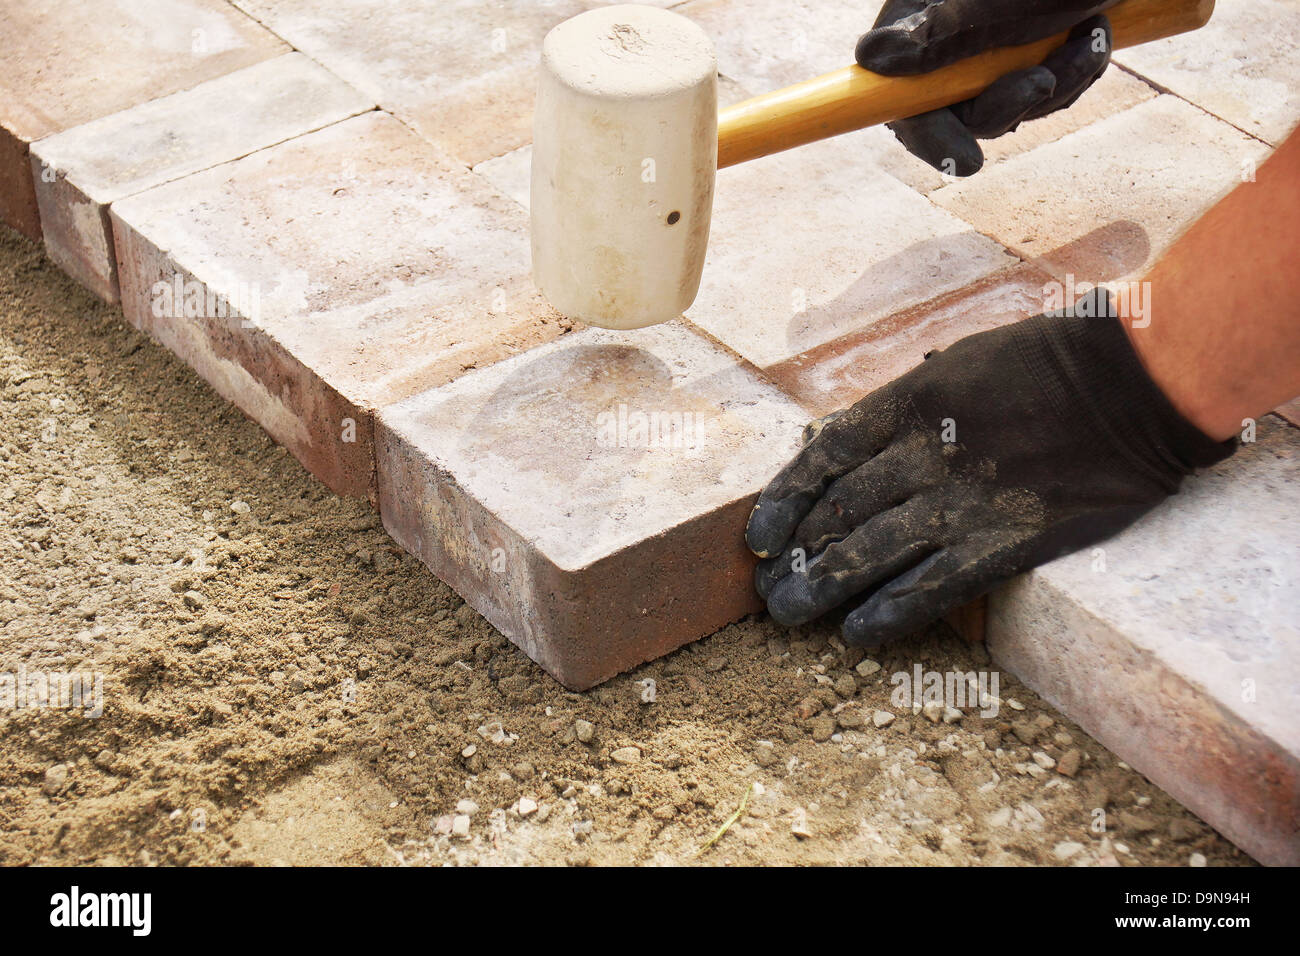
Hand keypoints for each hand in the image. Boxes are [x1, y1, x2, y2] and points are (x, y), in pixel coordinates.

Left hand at [745, 290, 1233, 646]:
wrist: (1135, 387)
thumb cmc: (1046, 363)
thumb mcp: (956, 362)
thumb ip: (903, 408)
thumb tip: (852, 445)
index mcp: (908, 404)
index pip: (822, 459)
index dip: (782, 502)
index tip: (759, 536)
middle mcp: (924, 455)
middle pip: (838, 514)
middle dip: (796, 555)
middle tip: (769, 586)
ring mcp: (963, 502)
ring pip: (871, 555)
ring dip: (823, 588)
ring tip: (791, 613)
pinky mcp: (1006, 541)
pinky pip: (931, 588)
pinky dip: (888, 613)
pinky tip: (858, 633)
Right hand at [856, 0, 1116, 174]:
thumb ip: (934, 30)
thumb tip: (872, 56)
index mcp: (915, 33)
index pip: (907, 102)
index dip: (935, 138)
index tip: (969, 161)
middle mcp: (946, 54)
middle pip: (967, 115)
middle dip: (1012, 104)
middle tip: (1044, 80)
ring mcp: (989, 61)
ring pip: (1015, 108)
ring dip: (1060, 82)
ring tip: (1090, 35)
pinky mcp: (1028, 61)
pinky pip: (1048, 94)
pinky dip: (1075, 71)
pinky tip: (1091, 34)